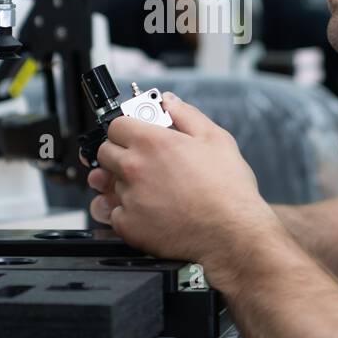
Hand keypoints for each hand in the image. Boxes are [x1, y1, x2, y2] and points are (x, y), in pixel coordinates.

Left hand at [91, 92, 279, 284]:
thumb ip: (186, 115)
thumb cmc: (228, 191)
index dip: (127, 129)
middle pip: (105, 153)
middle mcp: (134, 168)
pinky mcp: (128, 226)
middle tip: (142, 162)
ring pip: (109, 185)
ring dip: (123, 184)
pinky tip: (149, 212)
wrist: (232, 234)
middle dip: (120, 154)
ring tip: (149, 190)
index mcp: (152, 142)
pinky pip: (114, 214)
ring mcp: (129, 198)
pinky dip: (127, 213)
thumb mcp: (216, 139)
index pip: (115, 125)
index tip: (136, 134)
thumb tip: (169, 102)